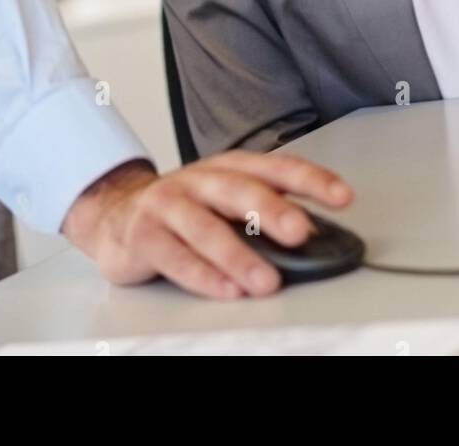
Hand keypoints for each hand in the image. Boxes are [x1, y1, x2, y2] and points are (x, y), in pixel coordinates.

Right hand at [60, 154, 353, 298]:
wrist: (115, 213)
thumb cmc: (183, 209)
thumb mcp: (224, 199)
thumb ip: (263, 211)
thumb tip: (319, 234)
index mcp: (226, 167)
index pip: (274, 167)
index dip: (310, 179)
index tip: (343, 196)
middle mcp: (198, 180)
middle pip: (237, 189)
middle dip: (271, 209)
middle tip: (301, 231)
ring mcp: (167, 205)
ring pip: (205, 227)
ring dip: (238, 255)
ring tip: (266, 281)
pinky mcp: (143, 235)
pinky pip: (175, 257)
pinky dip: (203, 276)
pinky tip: (226, 290)